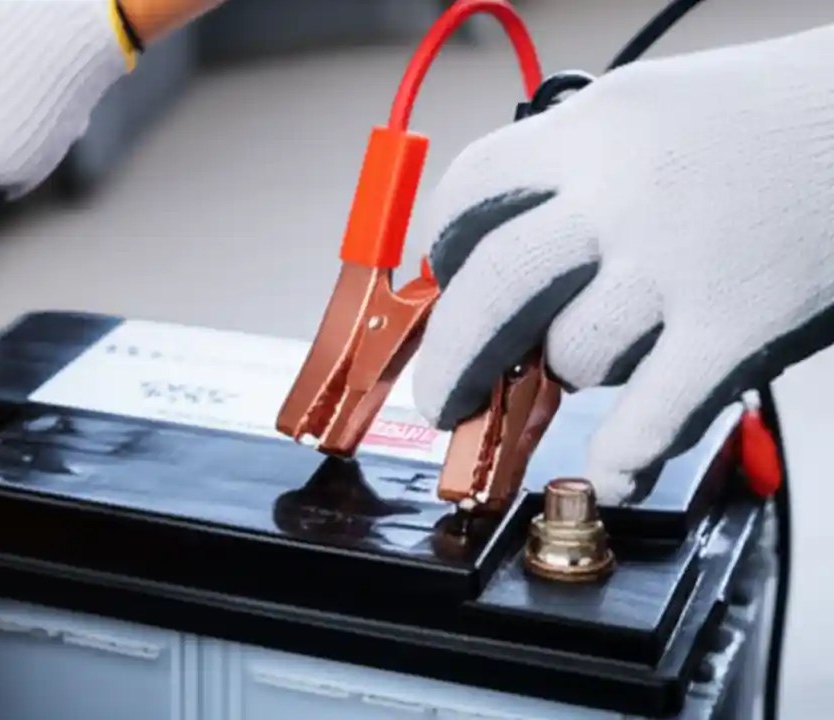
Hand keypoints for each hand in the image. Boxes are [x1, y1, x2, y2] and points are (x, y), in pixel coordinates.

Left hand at [410, 26, 833, 503]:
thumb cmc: (778, 115)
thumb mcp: (654, 107)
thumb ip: (577, 168)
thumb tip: (504, 244)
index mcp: (596, 128)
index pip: (472, 192)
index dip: (443, 252)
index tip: (442, 287)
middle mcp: (624, 191)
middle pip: (494, 288)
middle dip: (453, 358)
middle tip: (443, 396)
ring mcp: (680, 260)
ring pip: (573, 354)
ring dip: (573, 375)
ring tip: (609, 357)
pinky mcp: (740, 324)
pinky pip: (652, 416)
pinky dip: (624, 456)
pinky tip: (614, 470)